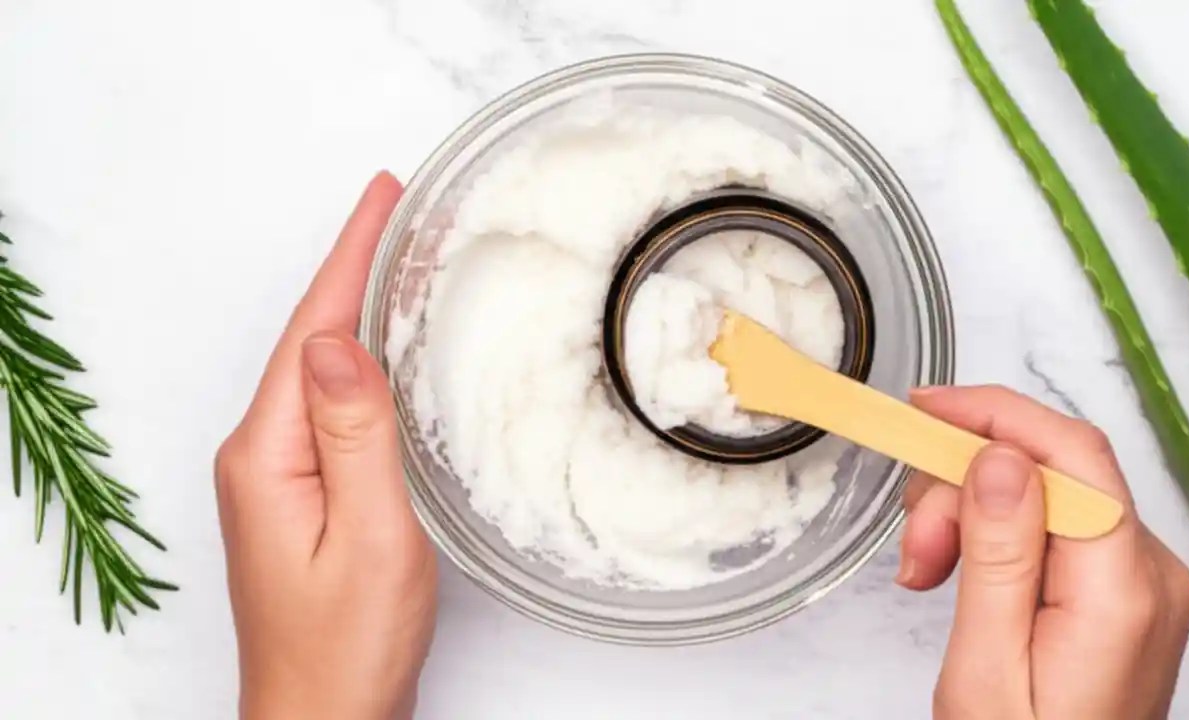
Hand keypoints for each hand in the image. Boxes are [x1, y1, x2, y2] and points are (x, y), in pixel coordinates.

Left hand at [215, 172, 436, 719]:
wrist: (323, 718)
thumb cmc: (346, 645)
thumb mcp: (366, 535)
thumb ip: (352, 435)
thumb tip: (333, 341)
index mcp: (268, 454)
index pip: (312, 329)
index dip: (350, 257)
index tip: (383, 197)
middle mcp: (260, 455)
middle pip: (308, 337)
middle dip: (353, 267)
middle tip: (399, 211)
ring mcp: (275, 474)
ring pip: (318, 368)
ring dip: (355, 307)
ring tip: (397, 257)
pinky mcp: (297, 493)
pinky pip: (328, 405)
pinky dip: (358, 361)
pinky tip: (382, 351)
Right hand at [897, 386, 1188, 719]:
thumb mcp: (985, 668)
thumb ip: (998, 557)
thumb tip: (999, 457)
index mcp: (1121, 590)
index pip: (1070, 454)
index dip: (993, 415)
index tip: (922, 412)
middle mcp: (1149, 574)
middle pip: (1052, 471)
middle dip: (965, 487)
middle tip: (914, 553)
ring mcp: (1142, 583)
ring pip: (1046, 495)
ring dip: (973, 514)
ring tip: (926, 573)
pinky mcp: (1123, 592)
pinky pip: (1055, 528)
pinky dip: (998, 537)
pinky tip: (960, 574)